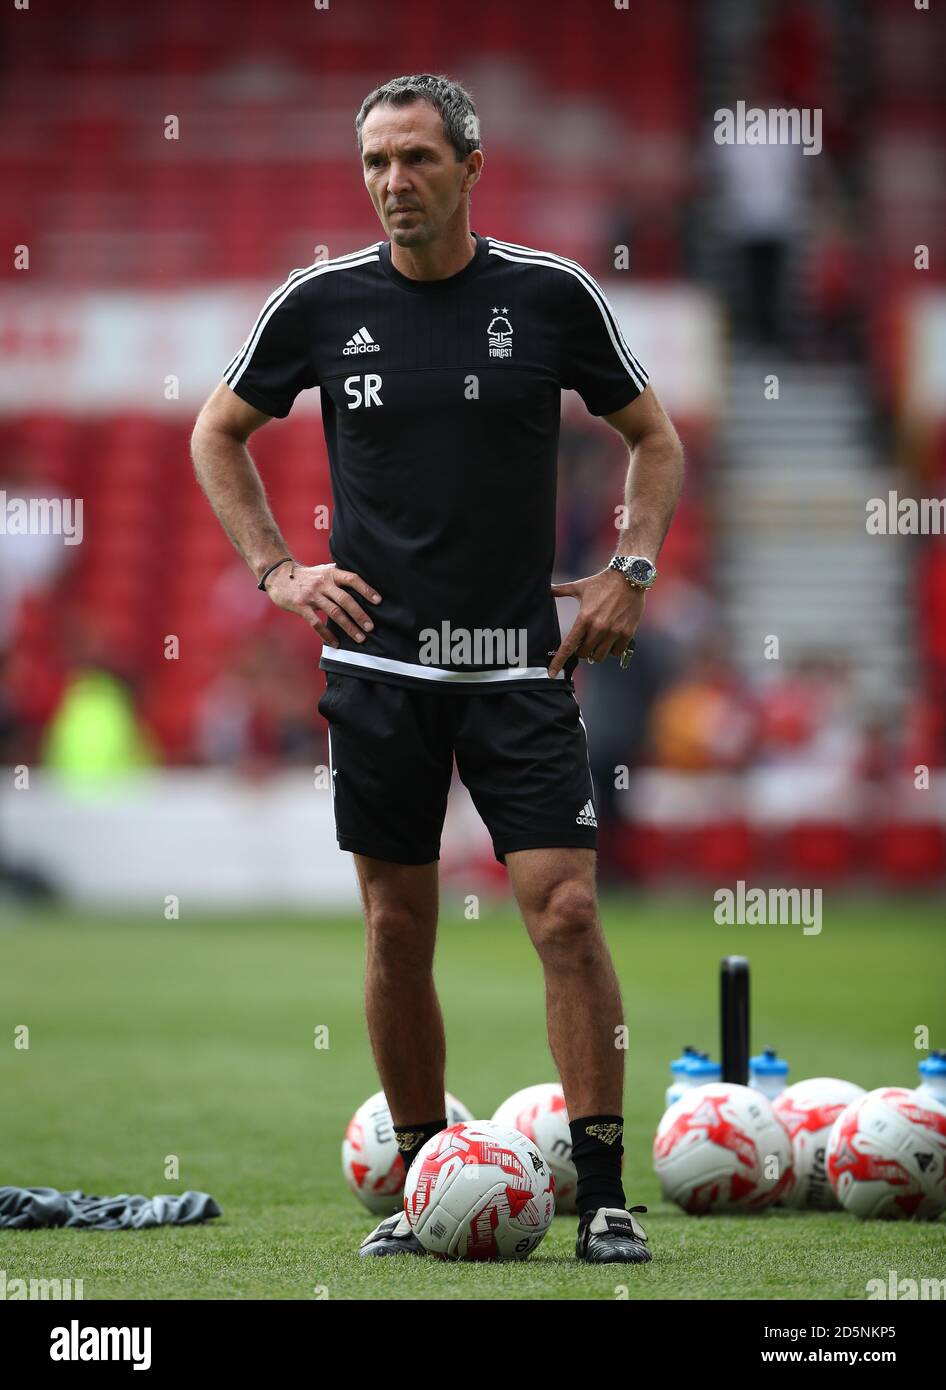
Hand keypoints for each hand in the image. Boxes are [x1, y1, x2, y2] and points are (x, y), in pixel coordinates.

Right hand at [265, 562, 380, 647]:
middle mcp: (322, 583)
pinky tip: (335, 643)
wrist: (278, 575)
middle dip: (360, 615)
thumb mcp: (323, 571)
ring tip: (360, 638)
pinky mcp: (301, 606)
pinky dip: (327, 634)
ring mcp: (311, 595)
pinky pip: (316, 623)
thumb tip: (361, 587)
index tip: (378, 601)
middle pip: (345, 599)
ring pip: (334, 612)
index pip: (352, 579)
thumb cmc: (306, 576)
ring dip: (348, 627)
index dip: (366, 589)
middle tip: (371, 627)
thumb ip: (339, 577)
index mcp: (331, 573)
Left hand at [548, 570, 643, 677]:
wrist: (629, 577)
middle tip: (584, 641)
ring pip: (599, 656)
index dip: (558, 661)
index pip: (568, 646)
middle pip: (584, 654)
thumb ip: (561, 590)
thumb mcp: (580, 586)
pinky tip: (611, 639)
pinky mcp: (627, 633)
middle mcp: (598, 628)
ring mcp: (614, 632)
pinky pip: (616, 652)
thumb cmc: (602, 582)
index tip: (552, 673)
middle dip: (582, 650)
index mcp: (584, 618)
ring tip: (598, 641)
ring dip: (596, 652)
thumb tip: (547, 589)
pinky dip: (612, 650)